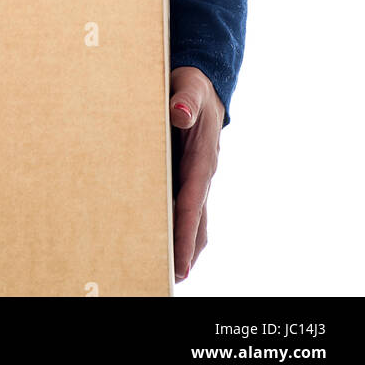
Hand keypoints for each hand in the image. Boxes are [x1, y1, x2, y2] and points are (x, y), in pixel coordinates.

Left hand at [169, 66, 223, 282]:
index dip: (185, 234)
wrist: (203, 85)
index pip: (191, 203)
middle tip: (172, 279)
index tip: (180, 263)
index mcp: (202, 159)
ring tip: (167, 269)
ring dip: (183, 243)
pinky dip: (178, 226)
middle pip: (196, 221)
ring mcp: (197, 177)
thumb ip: (185, 100)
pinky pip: (185, 206)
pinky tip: (162, 236)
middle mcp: (202, 174)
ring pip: (193, 219)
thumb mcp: (188, 88)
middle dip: (186, 251)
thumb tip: (179, 113)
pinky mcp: (188, 175)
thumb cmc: (192, 87)